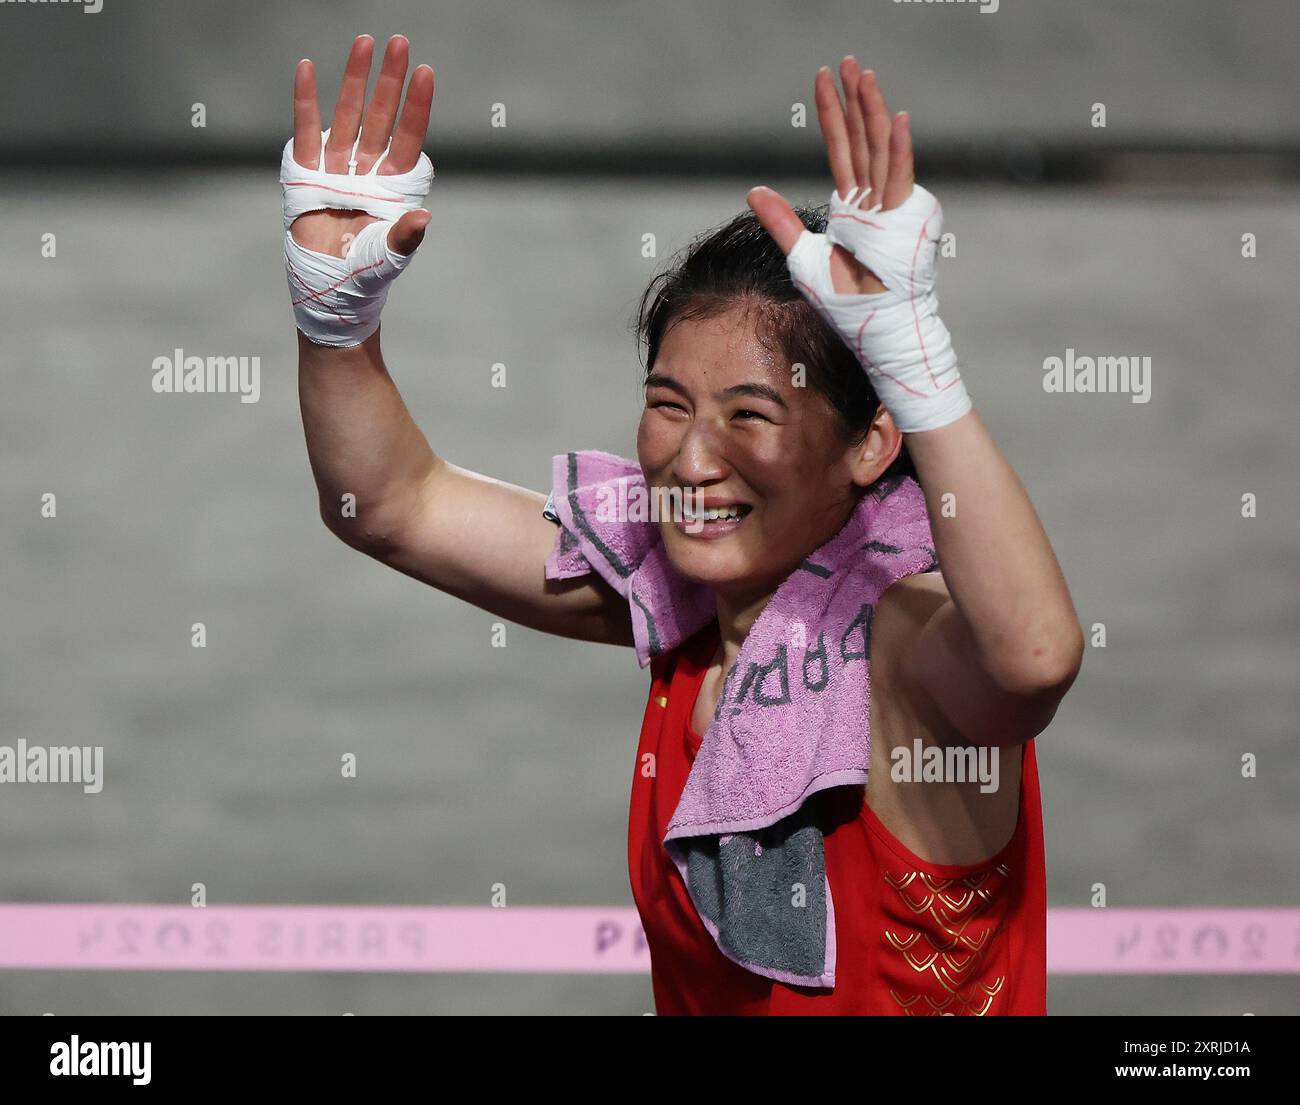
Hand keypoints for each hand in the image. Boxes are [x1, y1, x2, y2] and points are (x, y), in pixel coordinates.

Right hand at [290, 34, 433, 258]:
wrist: (329, 290)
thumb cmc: (366, 274)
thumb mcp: (391, 256)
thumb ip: (406, 236)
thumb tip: (424, 218)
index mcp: (393, 186)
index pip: (408, 137)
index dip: (416, 106)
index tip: (425, 73)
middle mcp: (368, 170)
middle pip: (381, 116)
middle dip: (389, 80)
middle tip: (400, 42)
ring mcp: (338, 168)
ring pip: (348, 115)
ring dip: (356, 79)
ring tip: (365, 42)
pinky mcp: (306, 174)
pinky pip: (306, 131)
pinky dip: (306, 100)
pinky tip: (309, 68)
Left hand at [748, 58, 913, 294]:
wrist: (873, 326)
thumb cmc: (845, 299)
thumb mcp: (802, 255)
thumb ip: (781, 221)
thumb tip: (754, 191)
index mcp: (854, 205)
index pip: (841, 148)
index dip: (832, 113)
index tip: (824, 78)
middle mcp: (874, 200)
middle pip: (863, 139)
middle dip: (855, 99)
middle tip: (848, 61)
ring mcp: (891, 208)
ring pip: (880, 150)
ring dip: (873, 111)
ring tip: (864, 76)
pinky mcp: (904, 221)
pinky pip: (900, 179)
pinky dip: (899, 150)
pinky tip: (897, 120)